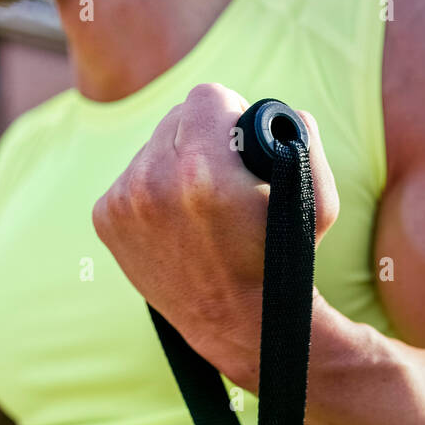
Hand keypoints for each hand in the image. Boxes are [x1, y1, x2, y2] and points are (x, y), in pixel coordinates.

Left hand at [92, 83, 338, 391]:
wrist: (240, 328)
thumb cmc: (284, 264)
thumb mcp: (318, 202)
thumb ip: (303, 137)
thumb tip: (276, 113)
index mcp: (203, 172)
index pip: (207, 96)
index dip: (232, 114)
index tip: (241, 144)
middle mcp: (153, 183)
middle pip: (177, 116)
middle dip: (203, 137)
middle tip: (224, 178)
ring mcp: (123, 203)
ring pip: (153, 147)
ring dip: (177, 163)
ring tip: (201, 207)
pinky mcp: (106, 219)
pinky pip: (131, 177)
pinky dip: (153, 191)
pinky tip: (177, 223)